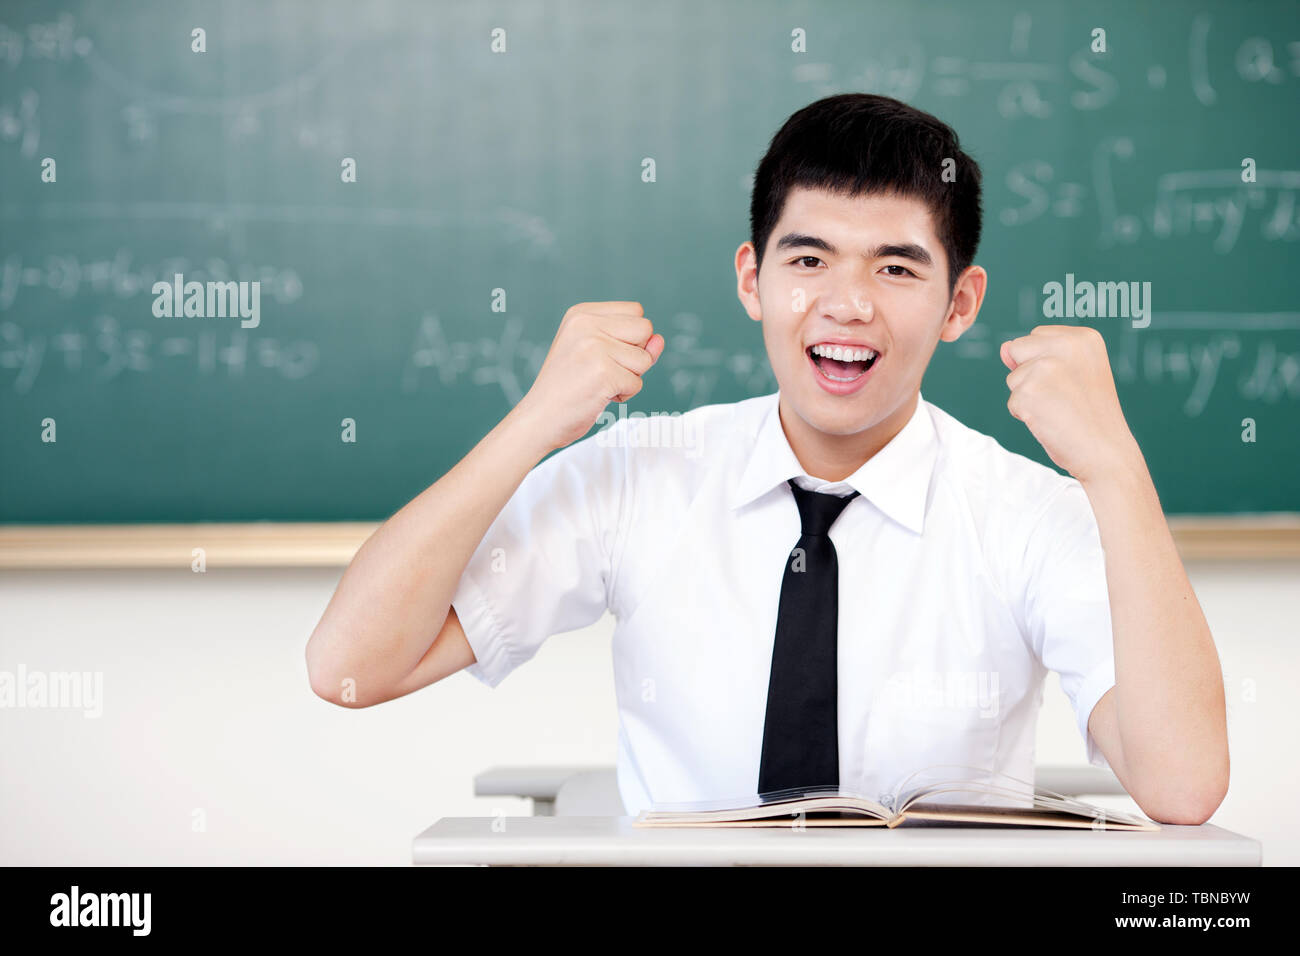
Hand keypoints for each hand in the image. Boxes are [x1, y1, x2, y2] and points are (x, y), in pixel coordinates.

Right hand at [515, 301, 664, 451]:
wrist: (539, 418)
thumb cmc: (567, 387)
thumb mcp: (596, 353)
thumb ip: (631, 343)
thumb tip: (659, 340)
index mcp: (582, 314)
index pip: (636, 312)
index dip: (630, 338)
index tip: (604, 353)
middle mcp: (587, 324)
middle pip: (645, 329)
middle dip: (634, 355)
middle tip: (604, 370)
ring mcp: (594, 348)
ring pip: (644, 359)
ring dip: (629, 378)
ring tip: (599, 383)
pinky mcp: (604, 373)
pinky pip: (637, 383)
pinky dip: (623, 395)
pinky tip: (598, 395)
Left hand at [1000, 325, 1140, 484]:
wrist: (1106, 452)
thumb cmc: (1092, 415)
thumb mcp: (1076, 373)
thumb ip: (1039, 354)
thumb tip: (1003, 349)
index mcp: (1083, 337)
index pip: (1036, 336)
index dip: (1044, 362)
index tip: (1071, 381)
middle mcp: (1065, 346)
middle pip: (1018, 349)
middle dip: (1030, 374)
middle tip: (1063, 396)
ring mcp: (1045, 368)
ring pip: (1013, 378)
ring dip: (1029, 397)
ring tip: (1059, 409)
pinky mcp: (1028, 392)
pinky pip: (1012, 402)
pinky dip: (1026, 415)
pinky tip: (1051, 421)